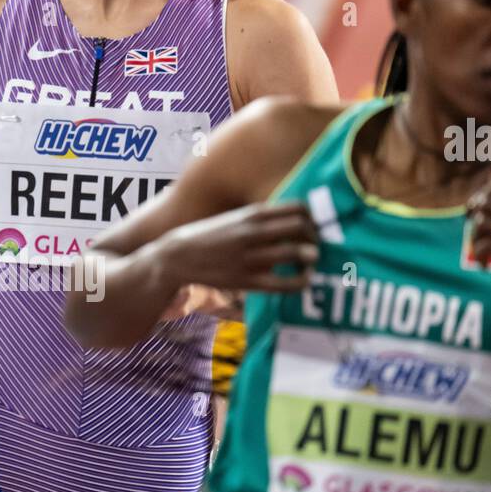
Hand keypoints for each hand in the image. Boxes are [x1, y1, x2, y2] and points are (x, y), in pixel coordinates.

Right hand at [69, 202, 317, 349]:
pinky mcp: (247, 281)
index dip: (312, 216)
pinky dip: (301, 281)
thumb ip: (256, 217)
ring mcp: (251, 258)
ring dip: (311, 256)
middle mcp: (254, 233)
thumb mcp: (231, 218)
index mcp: (250, 214)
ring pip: (298, 253)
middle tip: (314, 243)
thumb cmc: (206, 237)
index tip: (312, 223)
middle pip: (302, 228)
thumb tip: (285, 216)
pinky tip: (303, 280)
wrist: (175, 258)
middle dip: (315, 236)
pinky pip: (286, 283)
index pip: (297, 208)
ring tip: (310, 260)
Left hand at [467, 178, 490, 305]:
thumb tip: (474, 201)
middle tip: (478, 238)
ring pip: (483, 222)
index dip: (481, 196)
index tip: (474, 213)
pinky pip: (487, 244)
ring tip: (481, 253)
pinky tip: (485, 266)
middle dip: (474, 220)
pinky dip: (480, 254)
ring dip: (475, 239)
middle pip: (486, 203)